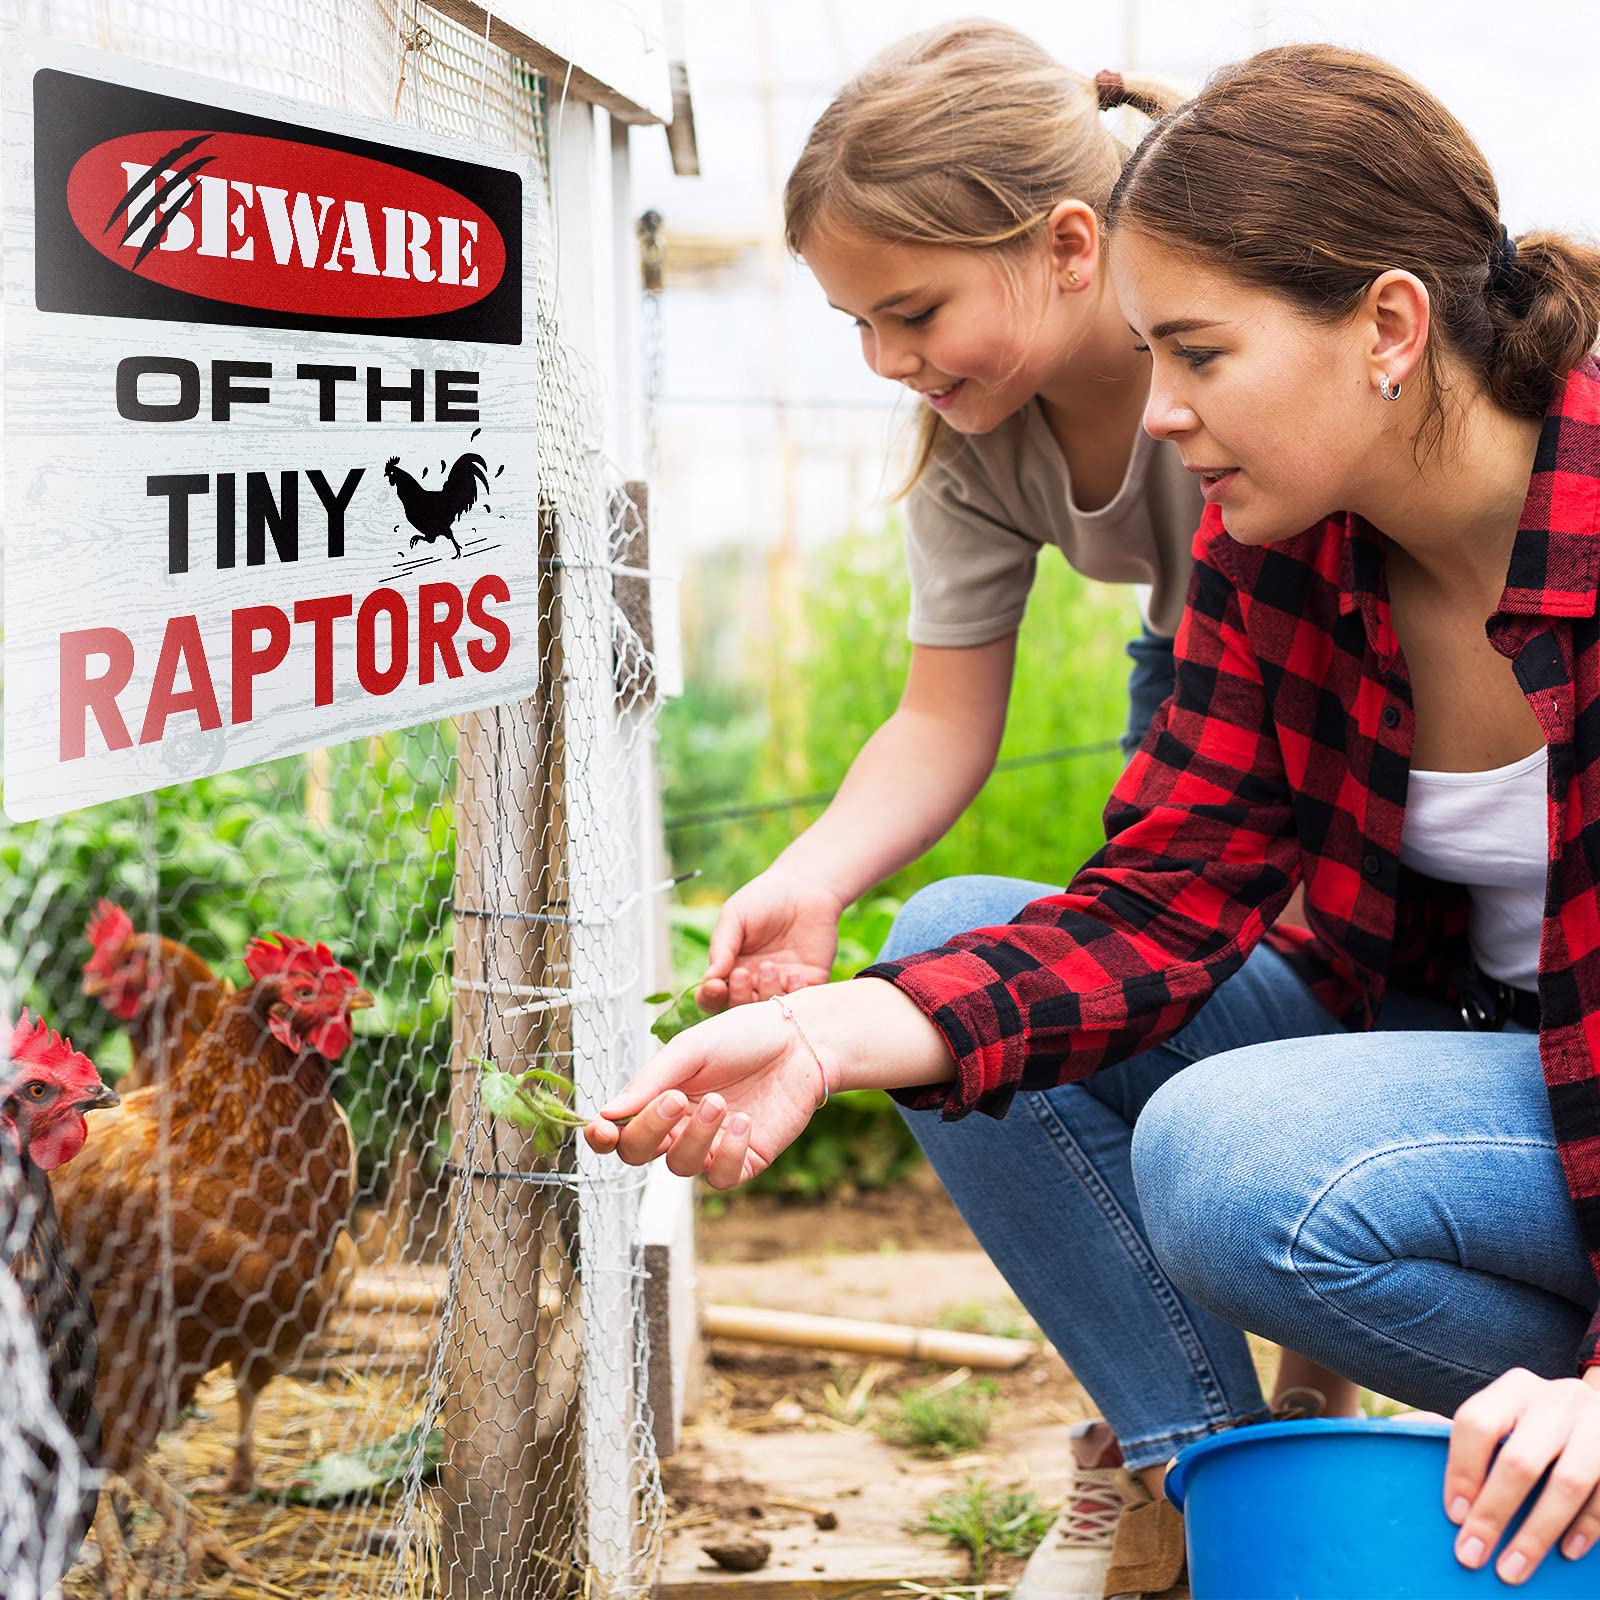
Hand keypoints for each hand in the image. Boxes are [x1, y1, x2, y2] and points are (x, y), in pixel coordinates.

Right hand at [583, 998, 827, 1188]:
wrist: (801, 1039)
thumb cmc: (744, 1036)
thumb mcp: (690, 1049)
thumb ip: (649, 1081)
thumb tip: (607, 1113)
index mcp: (660, 1096)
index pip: (619, 1129)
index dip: (603, 1137)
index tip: (602, 1128)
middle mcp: (681, 1125)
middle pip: (640, 1152)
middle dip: (650, 1130)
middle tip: (674, 1100)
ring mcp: (712, 1145)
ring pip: (680, 1167)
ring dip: (695, 1136)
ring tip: (720, 1102)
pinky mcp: (746, 1159)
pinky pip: (721, 1177)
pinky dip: (728, 1153)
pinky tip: (744, 1122)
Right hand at [695, 869, 843, 1011]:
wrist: (805, 887)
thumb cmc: (764, 899)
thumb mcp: (735, 917)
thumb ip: (722, 947)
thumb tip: (709, 978)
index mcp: (731, 969)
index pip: (713, 997)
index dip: (710, 997)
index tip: (714, 985)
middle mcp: (754, 983)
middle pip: (738, 1010)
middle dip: (738, 997)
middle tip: (743, 973)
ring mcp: (781, 985)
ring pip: (768, 1010)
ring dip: (766, 993)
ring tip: (769, 966)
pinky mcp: (809, 983)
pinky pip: (800, 1003)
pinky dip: (795, 995)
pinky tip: (795, 975)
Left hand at [1445, 1366, 1599, 1583]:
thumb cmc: (1538, 1425)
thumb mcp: (1506, 1417)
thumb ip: (1465, 1435)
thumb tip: (1395, 1435)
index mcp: (1515, 1388)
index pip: (1477, 1423)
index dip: (1461, 1470)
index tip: (1452, 1515)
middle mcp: (1557, 1399)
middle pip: (1519, 1460)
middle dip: (1493, 1513)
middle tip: (1471, 1555)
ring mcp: (1597, 1424)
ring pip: (1567, 1483)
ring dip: (1537, 1533)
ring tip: (1511, 1569)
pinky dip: (1586, 1528)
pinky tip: (1566, 1552)